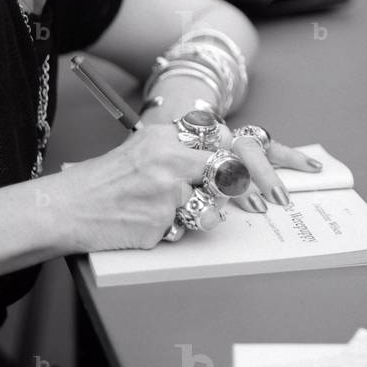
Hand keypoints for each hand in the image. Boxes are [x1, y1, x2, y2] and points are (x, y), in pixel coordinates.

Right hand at [56, 123, 320, 251]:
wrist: (64, 207)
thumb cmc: (107, 182)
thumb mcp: (148, 150)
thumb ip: (189, 153)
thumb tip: (232, 163)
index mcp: (172, 136)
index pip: (235, 140)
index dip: (274, 155)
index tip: (302, 164)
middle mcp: (174, 158)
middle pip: (236, 171)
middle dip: (262, 186)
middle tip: (278, 201)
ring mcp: (169, 191)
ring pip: (214, 206)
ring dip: (201, 213)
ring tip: (167, 209)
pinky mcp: (162, 221)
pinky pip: (188, 229)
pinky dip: (174, 230)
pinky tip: (148, 223)